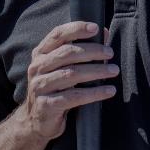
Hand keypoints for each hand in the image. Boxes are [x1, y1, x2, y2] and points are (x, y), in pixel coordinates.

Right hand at [18, 21, 116, 141]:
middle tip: (110, 53)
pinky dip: (94, 93)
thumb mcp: (62, 68)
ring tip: (113, 70)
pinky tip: (109, 90)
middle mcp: (37, 68)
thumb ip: (79, 50)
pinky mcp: (46, 105)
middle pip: (67, 53)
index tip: (95, 28)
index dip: (76, 29)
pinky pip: (74, 96)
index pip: (57, 35)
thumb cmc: (55, 90)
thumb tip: (103, 33)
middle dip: (92, 51)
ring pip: (72, 74)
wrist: (36, 121)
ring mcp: (40, 87)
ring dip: (96, 71)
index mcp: (40, 54)